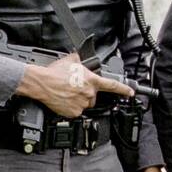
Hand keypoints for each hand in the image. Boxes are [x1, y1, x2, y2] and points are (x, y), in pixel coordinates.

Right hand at [15, 53, 132, 118]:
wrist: (42, 83)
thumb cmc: (53, 72)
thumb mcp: (71, 61)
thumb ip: (81, 62)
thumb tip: (82, 59)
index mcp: (91, 80)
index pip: (112, 85)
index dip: (124, 90)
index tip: (130, 93)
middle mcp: (89, 93)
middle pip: (93, 97)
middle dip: (86, 94)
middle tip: (74, 89)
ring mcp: (82, 103)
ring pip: (84, 105)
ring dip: (78, 101)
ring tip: (66, 94)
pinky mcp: (74, 112)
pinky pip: (75, 112)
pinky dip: (70, 108)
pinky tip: (63, 101)